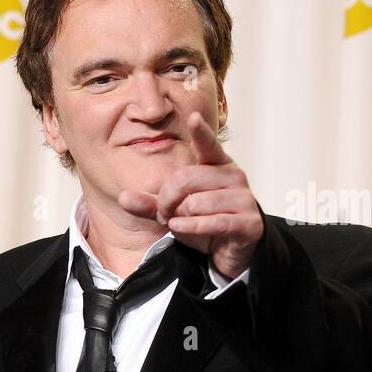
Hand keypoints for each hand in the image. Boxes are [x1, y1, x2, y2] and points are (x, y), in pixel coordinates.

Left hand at [119, 111, 262, 279]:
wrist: (230, 253)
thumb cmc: (204, 224)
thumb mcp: (174, 212)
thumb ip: (151, 204)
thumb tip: (123, 198)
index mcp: (218, 166)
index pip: (209, 145)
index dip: (201, 133)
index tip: (193, 118)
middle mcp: (234, 176)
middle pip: (185, 178)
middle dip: (168, 199)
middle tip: (167, 214)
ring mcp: (244, 198)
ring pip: (197, 202)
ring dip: (181, 217)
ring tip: (183, 224)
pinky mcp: (248, 222)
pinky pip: (213, 222)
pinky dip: (191, 228)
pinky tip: (181, 229)